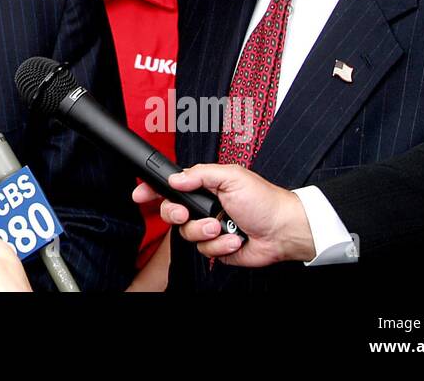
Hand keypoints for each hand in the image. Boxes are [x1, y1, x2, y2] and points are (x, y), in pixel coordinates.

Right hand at [132, 164, 314, 266]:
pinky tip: (234, 239)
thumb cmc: (263, 200)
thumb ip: (200, 174)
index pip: (170, 187)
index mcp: (204, 186)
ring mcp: (208, 228)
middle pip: (170, 212)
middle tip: (186, 214)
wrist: (282, 230)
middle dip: (175, 214)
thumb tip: (175, 179)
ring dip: (205, 231)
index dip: (152, 191)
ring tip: (223, 226)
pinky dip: (220, 245)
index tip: (140, 195)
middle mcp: (203, 207)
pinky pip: (204, 250)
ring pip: (186, 234)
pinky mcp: (216, 247)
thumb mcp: (231, 176)